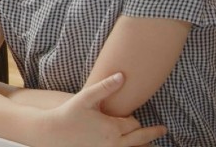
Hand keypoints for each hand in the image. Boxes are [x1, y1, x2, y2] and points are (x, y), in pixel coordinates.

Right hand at [39, 73, 165, 146]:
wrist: (52, 134)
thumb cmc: (68, 114)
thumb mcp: (86, 98)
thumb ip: (105, 87)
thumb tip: (122, 75)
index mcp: (112, 128)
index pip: (133, 123)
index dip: (133, 119)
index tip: (130, 116)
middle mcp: (113, 143)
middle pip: (139, 139)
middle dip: (151, 134)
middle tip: (163, 130)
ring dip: (142, 146)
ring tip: (151, 144)